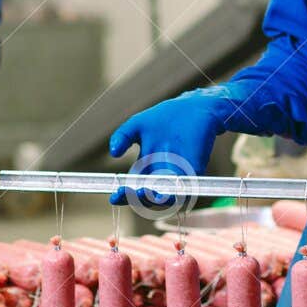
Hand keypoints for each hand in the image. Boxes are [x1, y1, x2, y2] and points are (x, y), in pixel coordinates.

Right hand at [107, 95, 227, 207]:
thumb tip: (113, 152)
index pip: (132, 188)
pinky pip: (184, 189)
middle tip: (125, 192)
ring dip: (152, 198)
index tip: (113, 196)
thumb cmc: (166, 117)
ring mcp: (177, 176)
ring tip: (142, 192)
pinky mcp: (194, 173)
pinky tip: (164, 192)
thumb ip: (123, 136)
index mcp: (146, 167)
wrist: (193, 107)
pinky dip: (174, 193)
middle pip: (146, 197)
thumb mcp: (138, 125)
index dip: (123, 195)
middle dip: (134, 198)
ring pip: (163, 198)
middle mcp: (160, 175)